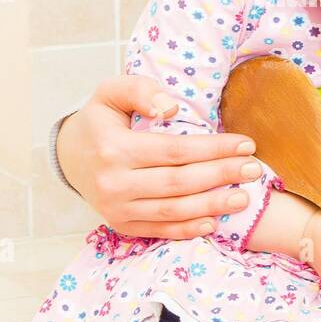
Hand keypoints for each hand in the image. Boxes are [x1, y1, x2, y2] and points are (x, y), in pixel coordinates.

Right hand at [55, 75, 263, 236]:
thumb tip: (172, 108)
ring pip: (173, 210)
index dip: (214, 149)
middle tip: (253, 170)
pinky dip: (188, 229)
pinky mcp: (120, 224)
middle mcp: (115, 183)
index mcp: (115, 149)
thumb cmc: (99, 120)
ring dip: (212, 205)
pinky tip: (214, 222)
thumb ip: (141, 91)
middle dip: (221, 175)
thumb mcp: (111, 92)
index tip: (245, 144)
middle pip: (179, 182)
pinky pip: (160, 230)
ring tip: (243, 197)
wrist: (67, 155)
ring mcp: (117, 208)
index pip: (175, 150)